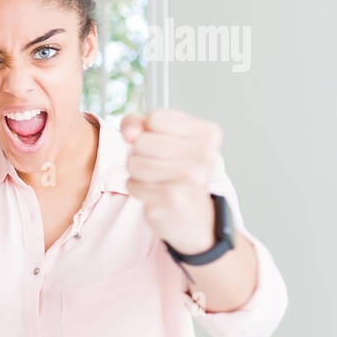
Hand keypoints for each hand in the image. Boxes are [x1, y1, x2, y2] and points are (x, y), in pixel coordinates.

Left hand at [120, 109, 222, 254]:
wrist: (194, 218)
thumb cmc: (176, 173)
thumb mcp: (163, 140)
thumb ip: (139, 125)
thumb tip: (129, 132)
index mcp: (207, 134)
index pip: (156, 117)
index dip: (147, 131)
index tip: (162, 144)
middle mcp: (205, 154)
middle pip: (141, 141)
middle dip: (139, 154)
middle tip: (159, 166)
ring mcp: (190, 177)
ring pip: (134, 162)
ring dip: (137, 173)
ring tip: (156, 180)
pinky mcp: (172, 198)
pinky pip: (133, 184)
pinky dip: (137, 189)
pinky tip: (155, 194)